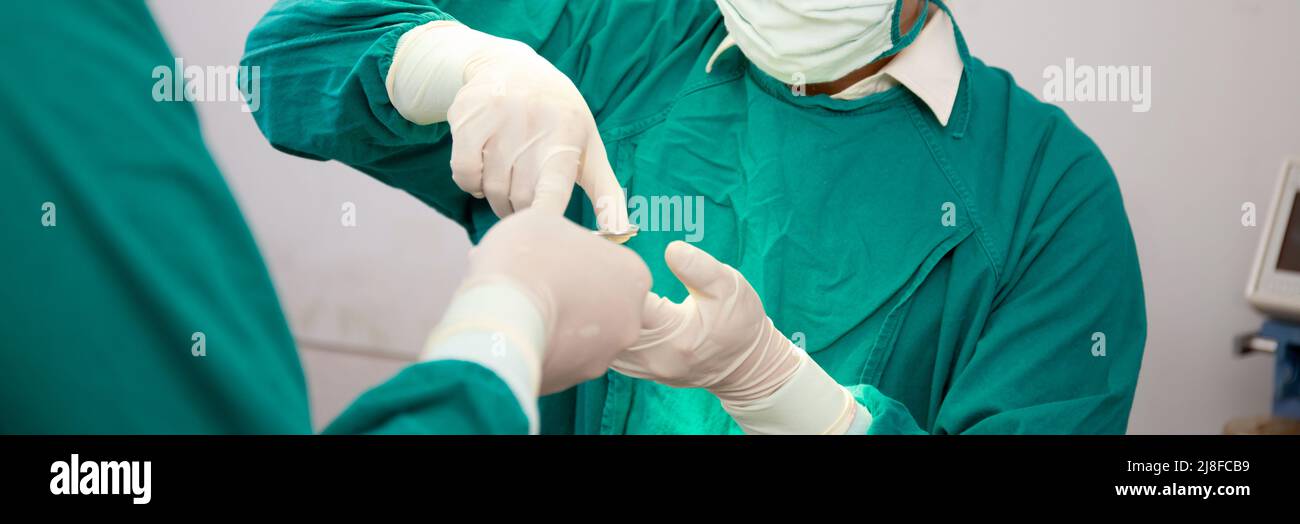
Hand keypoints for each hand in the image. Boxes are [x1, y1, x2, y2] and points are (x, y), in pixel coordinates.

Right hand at [447, 34, 628, 230]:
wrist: (510, 66)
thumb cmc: (559, 119)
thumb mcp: (587, 147)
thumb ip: (606, 192)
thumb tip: (622, 232)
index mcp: (567, 135)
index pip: (553, 187)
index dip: (545, 215)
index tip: (541, 233)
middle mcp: (533, 123)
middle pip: (519, 197)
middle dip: (520, 211)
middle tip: (523, 204)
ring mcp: (498, 117)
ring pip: (490, 188)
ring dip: (496, 197)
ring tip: (505, 183)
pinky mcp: (468, 116)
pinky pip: (463, 172)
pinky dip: (470, 183)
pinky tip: (481, 172)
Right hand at [464, 209, 650, 393]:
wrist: (499, 317)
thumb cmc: (525, 260)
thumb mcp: (543, 221)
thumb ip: (562, 229)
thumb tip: (556, 233)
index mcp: (634, 275)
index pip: (612, 265)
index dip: (579, 261)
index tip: (554, 260)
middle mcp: (631, 319)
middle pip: (601, 302)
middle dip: (572, 295)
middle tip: (537, 284)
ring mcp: (605, 354)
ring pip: (582, 334)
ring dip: (557, 322)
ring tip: (522, 307)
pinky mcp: (576, 379)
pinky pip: (561, 359)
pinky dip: (544, 346)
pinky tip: (518, 332)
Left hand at [611, 241, 801, 402]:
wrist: (746, 364)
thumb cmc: (739, 322)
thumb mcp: (730, 287)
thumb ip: (701, 268)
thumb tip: (671, 249)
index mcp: (675, 338)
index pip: (629, 304)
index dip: (618, 279)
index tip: (615, 258)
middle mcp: (653, 359)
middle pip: (605, 326)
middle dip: (599, 294)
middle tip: (597, 266)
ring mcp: (643, 369)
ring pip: (601, 342)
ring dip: (598, 313)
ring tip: (596, 283)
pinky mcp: (638, 371)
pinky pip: (607, 349)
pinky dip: (603, 327)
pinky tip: (607, 305)